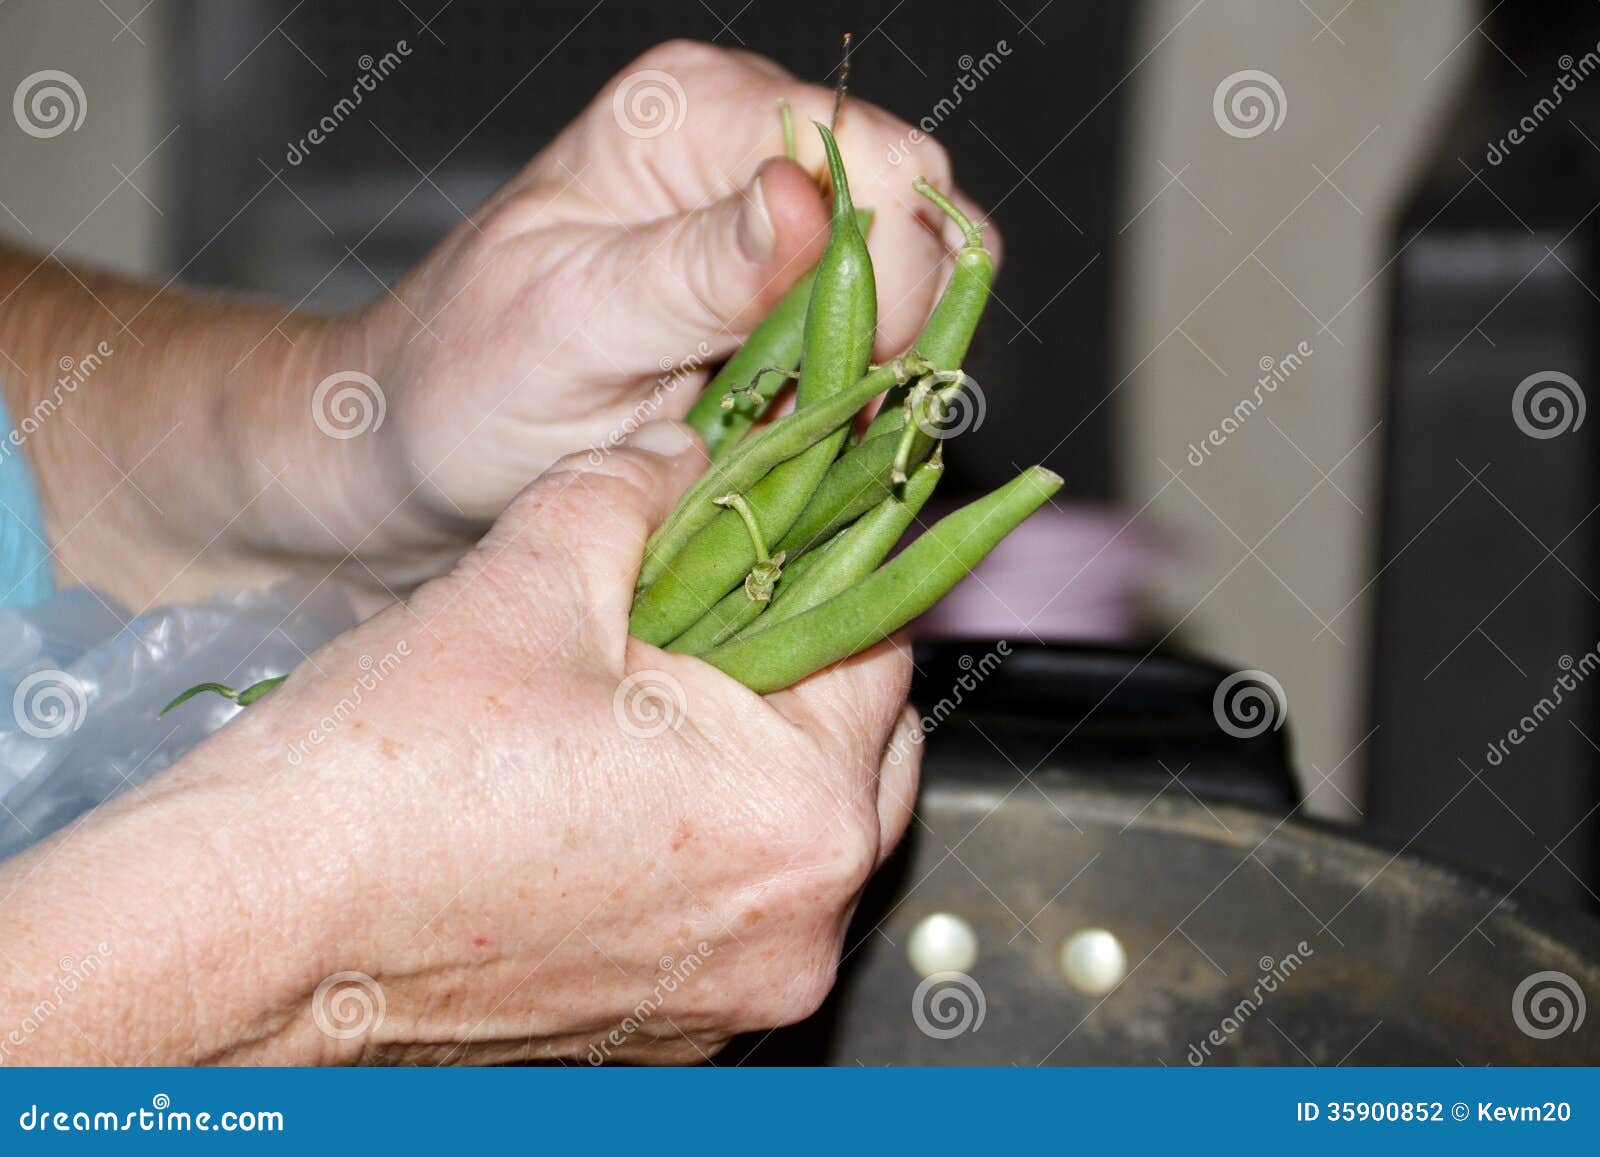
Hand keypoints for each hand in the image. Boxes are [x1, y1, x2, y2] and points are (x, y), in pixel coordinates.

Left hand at [0, 41, 989, 606]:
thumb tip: (803, 203)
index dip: (887, 278)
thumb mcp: (569, 326)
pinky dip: (847, 402)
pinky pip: (876, 345)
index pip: (877, 160)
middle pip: (915, 221)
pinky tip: (772, 431)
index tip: (827, 383)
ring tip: (763, 428)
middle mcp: (749, 145)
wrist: (425, 443)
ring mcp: (773, 224)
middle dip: (882, 336)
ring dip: (864, 379)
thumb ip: (691, 270)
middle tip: (785, 418)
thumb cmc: (464, 381)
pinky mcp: (783, 298)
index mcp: (692, 112)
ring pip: (912, 292)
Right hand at [0, 423, 920, 1063]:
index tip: (796, 531)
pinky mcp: (673, 1026)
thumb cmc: (385, 780)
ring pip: (801, 835)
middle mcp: (794, 925)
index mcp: (795, 812)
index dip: (832, 564)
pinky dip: (707, 845)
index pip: (877, 646)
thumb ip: (640, 491)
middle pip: (859, 753)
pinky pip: (736, 907)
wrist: (255, 934)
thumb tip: (689, 460)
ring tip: (660, 697)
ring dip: (759, 760)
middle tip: (724, 606)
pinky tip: (620, 795)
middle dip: (804, 667)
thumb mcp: (530, 579)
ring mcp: (736, 990)